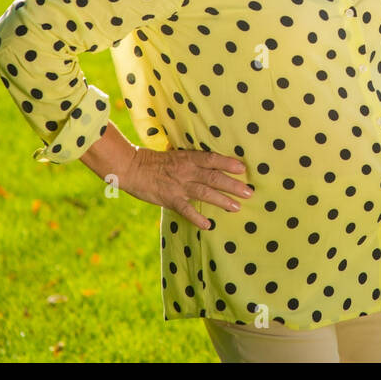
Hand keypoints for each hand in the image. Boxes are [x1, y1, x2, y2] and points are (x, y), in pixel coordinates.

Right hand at [121, 146, 251, 229]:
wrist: (132, 167)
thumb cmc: (155, 161)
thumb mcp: (176, 155)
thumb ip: (193, 161)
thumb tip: (211, 164)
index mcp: (188, 158)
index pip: (212, 159)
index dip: (228, 163)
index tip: (244, 168)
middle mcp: (186, 171)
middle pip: (214, 178)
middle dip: (233, 185)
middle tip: (249, 192)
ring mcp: (179, 185)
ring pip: (205, 193)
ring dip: (222, 200)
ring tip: (236, 208)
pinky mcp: (170, 198)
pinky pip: (186, 210)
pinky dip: (197, 218)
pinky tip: (208, 224)